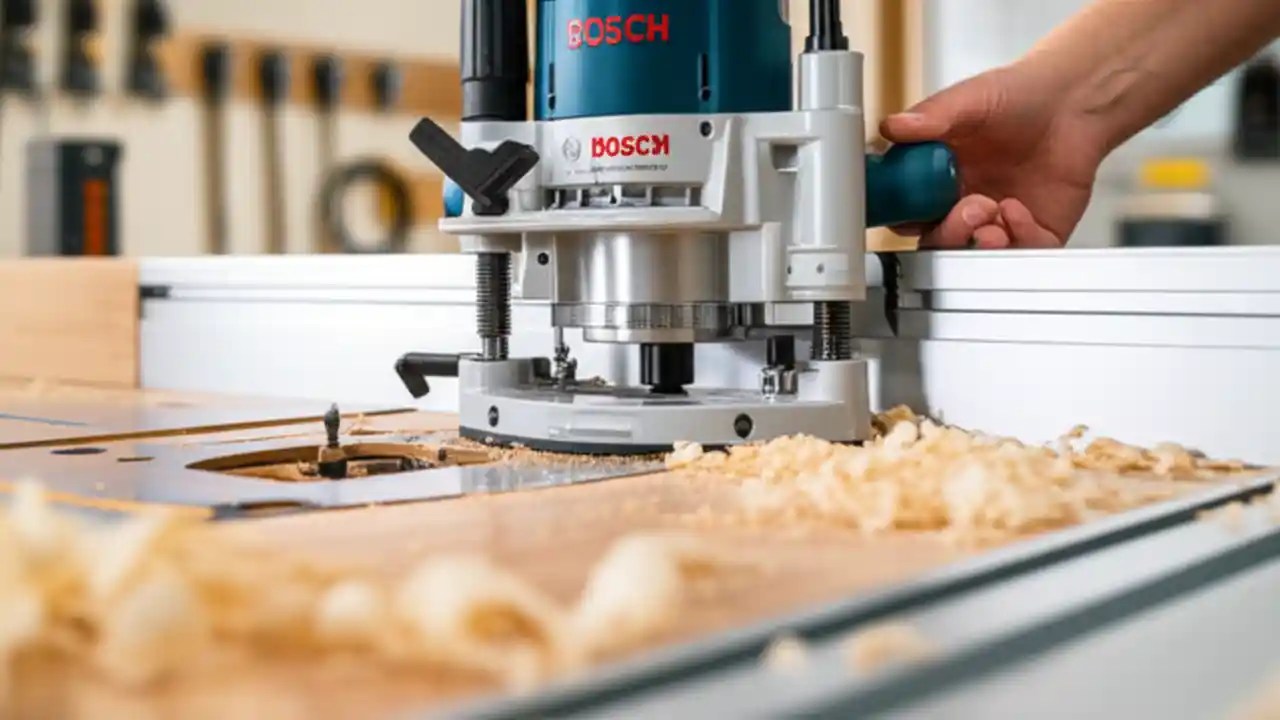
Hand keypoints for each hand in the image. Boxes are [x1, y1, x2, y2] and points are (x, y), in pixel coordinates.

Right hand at [881, 63, 1107, 248]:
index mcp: (941, 177)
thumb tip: (892, 127)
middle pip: (939, 240)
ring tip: (991, 218)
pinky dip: (1018, 239)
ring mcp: (1000, 218)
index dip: (907, 215)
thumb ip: (931, 116)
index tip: (913, 208)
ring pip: (979, 253)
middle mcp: (966, 202)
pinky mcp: (1036, 229)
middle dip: (948, 233)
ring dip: (978, 243)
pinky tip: (1017, 211)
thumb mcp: (970, 99)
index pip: (911, 210)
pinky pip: (1023, 252)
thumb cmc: (1022, 93)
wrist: (1076, 97)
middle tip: (968, 210)